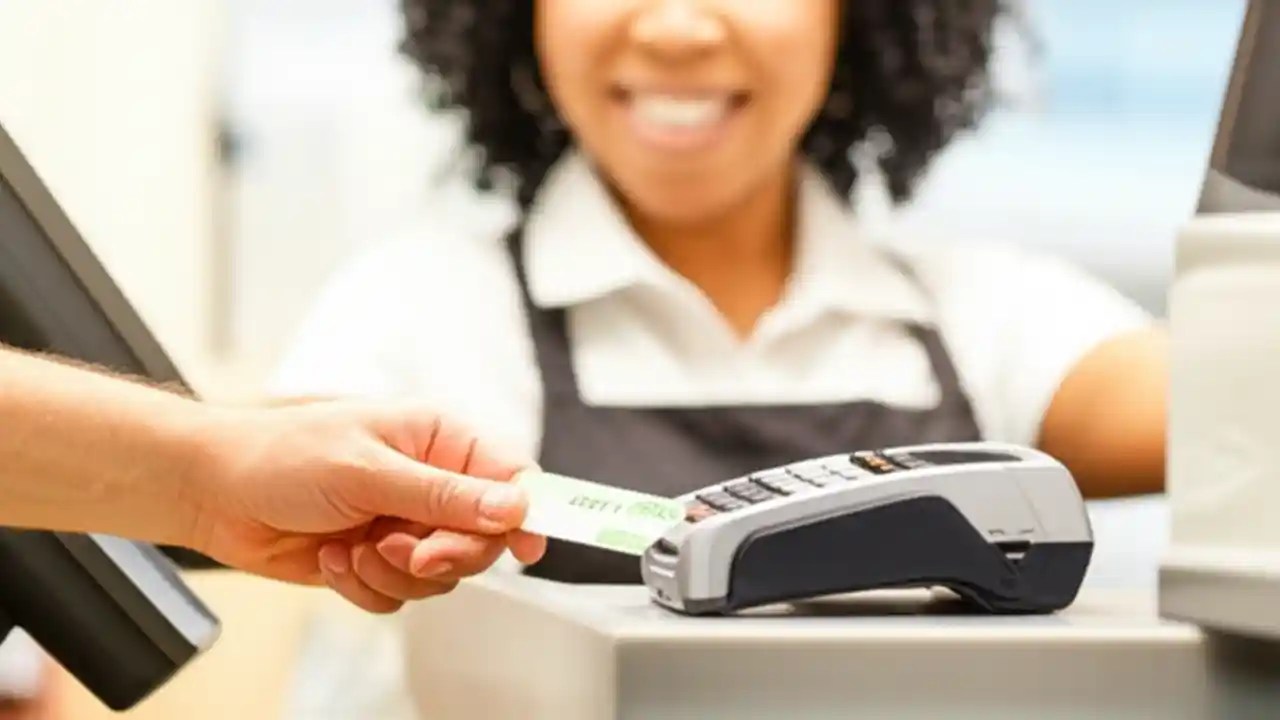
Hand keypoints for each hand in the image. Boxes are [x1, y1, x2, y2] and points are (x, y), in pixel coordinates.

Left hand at [187, 401, 545, 612]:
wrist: (213, 491)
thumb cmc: (283, 456)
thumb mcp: (368, 471)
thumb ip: (443, 495)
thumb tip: (512, 507)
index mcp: (441, 439)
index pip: (511, 475)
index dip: (526, 513)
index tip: (526, 548)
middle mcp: (432, 482)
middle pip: (484, 537)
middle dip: (447, 553)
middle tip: (411, 553)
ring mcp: (407, 524)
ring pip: (444, 575)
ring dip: (397, 573)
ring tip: (356, 548)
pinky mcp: (380, 560)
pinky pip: (403, 595)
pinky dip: (367, 586)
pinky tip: (335, 557)